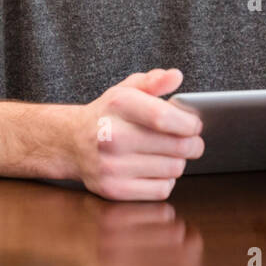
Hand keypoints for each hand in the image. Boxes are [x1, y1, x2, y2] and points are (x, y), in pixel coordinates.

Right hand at [70, 68, 204, 200]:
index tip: (195, 125)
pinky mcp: (114, 190)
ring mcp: (111, 165)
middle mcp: (112, 136)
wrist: (71, 142)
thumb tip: (175, 76)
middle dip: (192, 144)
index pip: (164, 117)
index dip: (189, 123)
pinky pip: (161, 189)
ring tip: (170, 153)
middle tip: (191, 141)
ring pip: (173, 169)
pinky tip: (156, 170)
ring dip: (179, 162)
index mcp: (118, 105)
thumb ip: (153, 81)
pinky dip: (166, 180)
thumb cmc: (107, 115)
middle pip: (176, 146)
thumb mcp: (126, 90)